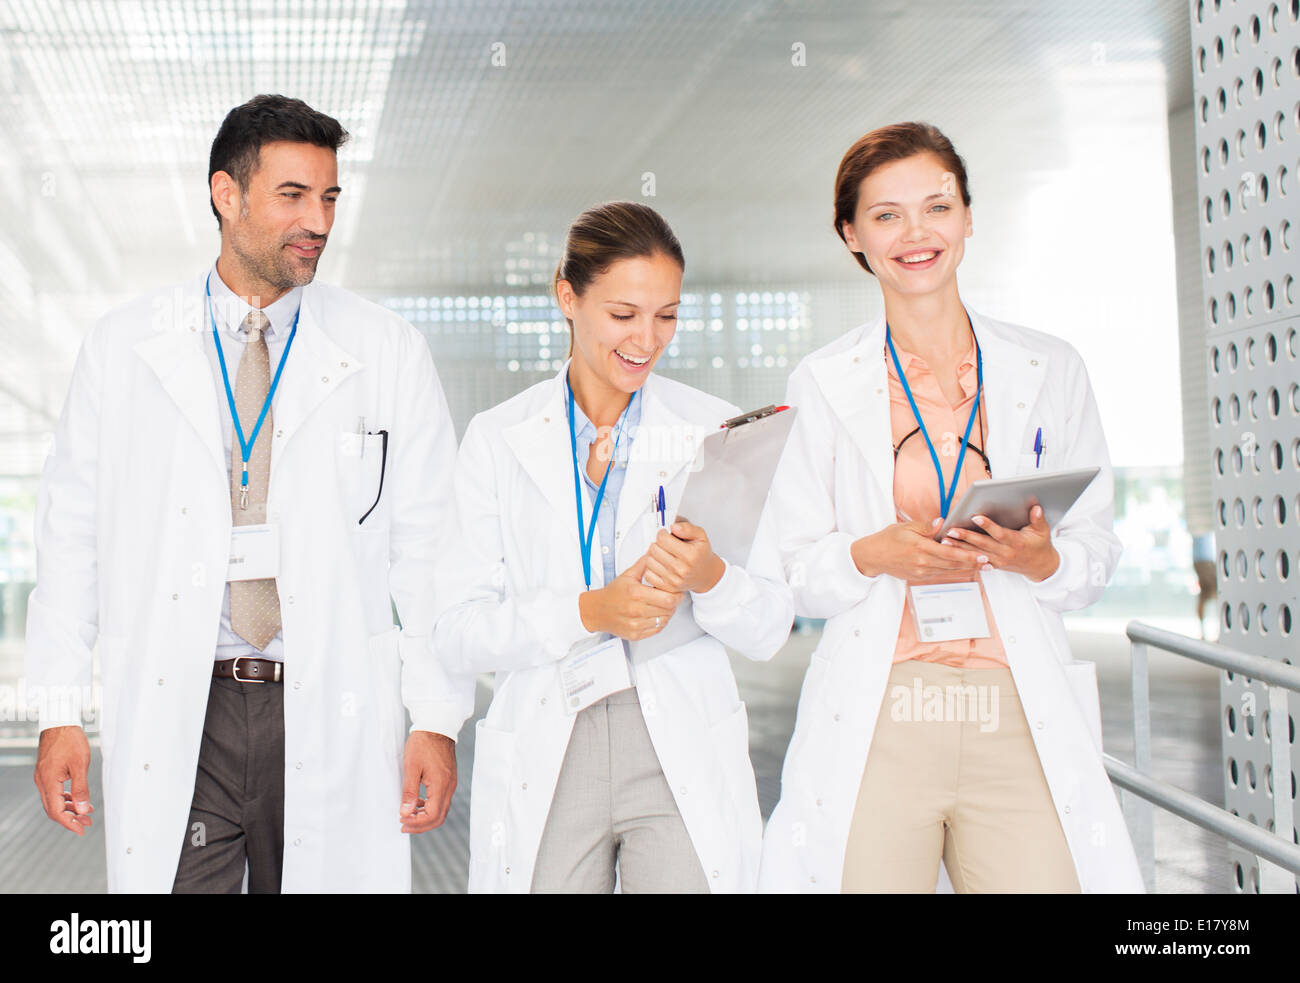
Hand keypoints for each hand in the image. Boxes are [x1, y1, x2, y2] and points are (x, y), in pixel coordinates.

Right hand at [34, 725, 93, 835]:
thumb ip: (81, 788)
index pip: (56, 811)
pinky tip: (78, 799)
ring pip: (54, 800)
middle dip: (70, 818)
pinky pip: (54, 791)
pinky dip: (66, 797)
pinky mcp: (46, 772)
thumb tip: (84, 809)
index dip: (69, 822)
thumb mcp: (80, 765)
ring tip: (87, 812)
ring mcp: (43, 777)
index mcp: (48, 782)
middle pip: (53, 809)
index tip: (82, 829)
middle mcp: (42, 782)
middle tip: (87, 823)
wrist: (59, 722)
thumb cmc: (70, 740)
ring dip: (70, 808)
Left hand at [399, 731, 456, 833]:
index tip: (402, 820)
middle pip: (439, 817)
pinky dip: (430, 806)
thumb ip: (409, 792)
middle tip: (404, 825)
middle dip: (421, 825)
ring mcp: (451, 783)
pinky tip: (417, 802)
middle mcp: (449, 787)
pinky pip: (441, 800)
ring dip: (425, 817)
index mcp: (441, 785)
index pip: (432, 816)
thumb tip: (406, 813)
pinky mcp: (449, 779)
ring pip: (441, 810)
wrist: (437, 726)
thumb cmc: (423, 744)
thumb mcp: (411, 767)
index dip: (416, 823)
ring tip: (408, 815)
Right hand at [578, 555, 681, 639]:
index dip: (676, 594)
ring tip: (663, 604)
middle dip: (674, 602)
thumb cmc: (612, 594)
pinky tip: (656, 614)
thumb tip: (655, 551)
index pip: (669, 598)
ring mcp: (636, 624)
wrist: (597, 611)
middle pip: (669, 609)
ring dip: (668, 612)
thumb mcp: (628, 575)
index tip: (675, 589)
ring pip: (664, 620)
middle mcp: (636, 610)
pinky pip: (657, 630)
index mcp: (635, 593)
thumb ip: (644, 563)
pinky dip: (660, 622)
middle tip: (672, 596)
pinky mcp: (636, 634)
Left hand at [644, 521, 725, 593]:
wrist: (706, 575)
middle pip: (654, 549)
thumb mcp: (701, 536)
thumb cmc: (701, 555)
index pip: (663, 539)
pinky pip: (648, 575)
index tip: (665, 534)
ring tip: (661, 553)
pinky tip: (659, 564)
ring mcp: (674, 579)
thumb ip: (688, 528)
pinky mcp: (668, 587)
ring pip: (649, 561)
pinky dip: (651, 568)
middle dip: (657, 543)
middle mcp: (681, 568)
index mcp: (690, 555)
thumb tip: (673, 527)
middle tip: (663, 544)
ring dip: (653, 555)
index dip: (662, 533)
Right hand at [851, 518, 983, 581]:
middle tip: (989, 563)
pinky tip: (964, 568)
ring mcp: (921, 571)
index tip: (982, 555)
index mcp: (920, 548)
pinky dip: (953, 570)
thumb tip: (942, 522)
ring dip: (966, 569)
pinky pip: (940, 573)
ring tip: (982, 567)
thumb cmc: (888, 539)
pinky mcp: (919, 576)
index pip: (949, 553)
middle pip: (953, 564)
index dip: (967, 555)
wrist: (872, 556)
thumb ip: (927, 527)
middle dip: (972, 564)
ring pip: (949, 570)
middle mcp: (922, 562)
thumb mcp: (906, 527)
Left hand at [943, 505, 1059, 581]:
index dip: (988, 526)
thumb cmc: (1040, 545)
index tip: (975, 517)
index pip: (999, 534)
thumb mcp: (1043, 532)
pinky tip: (950, 550)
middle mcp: (1006, 553)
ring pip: (975, 553)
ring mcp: (998, 560)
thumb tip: (1036, 508)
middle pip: (983, 544)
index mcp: (1017, 543)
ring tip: (945, 540)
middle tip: (952, 530)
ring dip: (960, 547)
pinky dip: (963, 555)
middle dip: (966, 537)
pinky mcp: (992, 564)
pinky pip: (975, 560)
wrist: (1039, 567)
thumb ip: (1038, 519)